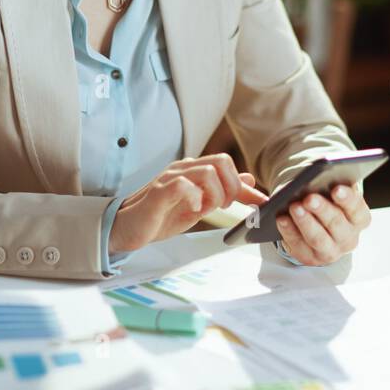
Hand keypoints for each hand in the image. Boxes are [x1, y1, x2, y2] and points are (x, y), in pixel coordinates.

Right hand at [109, 153, 267, 252]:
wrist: (128, 228)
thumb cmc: (161, 216)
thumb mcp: (198, 205)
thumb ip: (221, 192)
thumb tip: (248, 179)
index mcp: (192, 170)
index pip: (227, 165)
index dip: (247, 186)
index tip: (261, 203)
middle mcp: (182, 168)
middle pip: (221, 161)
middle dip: (232, 187)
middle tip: (225, 207)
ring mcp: (170, 178)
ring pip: (207, 171)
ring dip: (216, 194)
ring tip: (208, 209)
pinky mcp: (159, 192)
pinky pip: (184, 185)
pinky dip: (195, 198)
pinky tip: (193, 210)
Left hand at [276, 183, 370, 265]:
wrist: (318, 225)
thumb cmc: (328, 202)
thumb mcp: (335, 192)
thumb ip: (334, 183)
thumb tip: (325, 175)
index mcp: (359, 219)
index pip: (357, 209)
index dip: (347, 199)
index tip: (336, 188)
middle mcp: (348, 238)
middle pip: (336, 224)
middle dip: (322, 210)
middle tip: (309, 198)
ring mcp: (330, 251)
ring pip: (318, 238)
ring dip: (305, 222)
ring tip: (294, 206)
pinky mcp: (310, 258)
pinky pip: (298, 245)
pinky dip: (289, 231)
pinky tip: (281, 218)